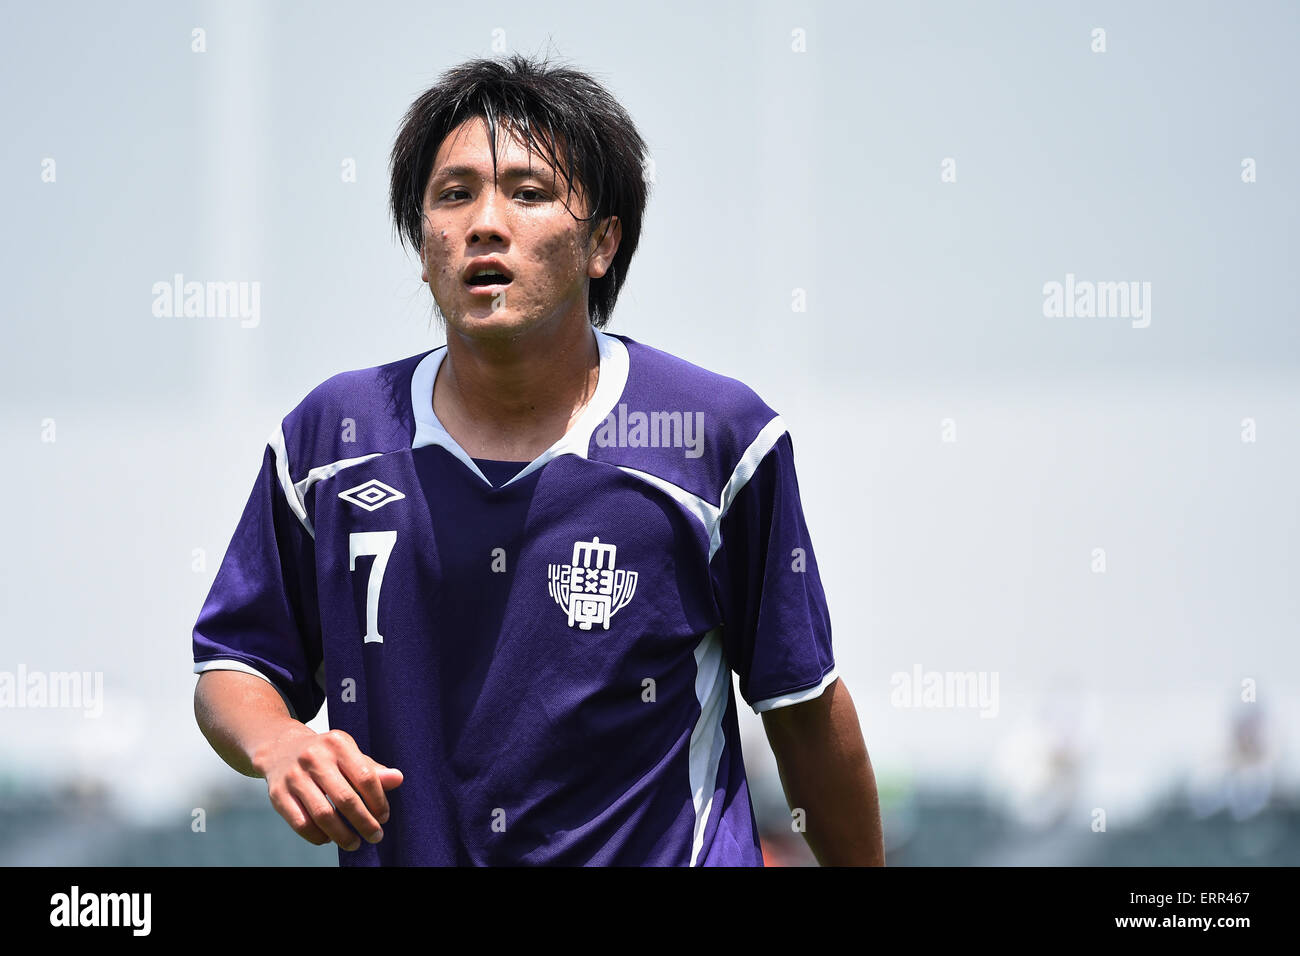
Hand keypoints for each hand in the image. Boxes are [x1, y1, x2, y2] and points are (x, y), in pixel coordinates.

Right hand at [253, 727, 402, 850]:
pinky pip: (301, 824)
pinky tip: (328, 838)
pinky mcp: (278, 795)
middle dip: (364, 823)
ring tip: (354, 843)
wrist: (280, 749)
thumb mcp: (348, 753)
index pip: (365, 777)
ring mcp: (294, 777)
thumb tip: (398, 779)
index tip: (384, 817)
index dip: (378, 801)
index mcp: (337, 744)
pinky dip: (317, 836)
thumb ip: (372, 769)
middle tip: (375, 836)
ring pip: (323, 815)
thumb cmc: (324, 755)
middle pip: (346, 799)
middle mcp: (314, 758)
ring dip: (342, 835)